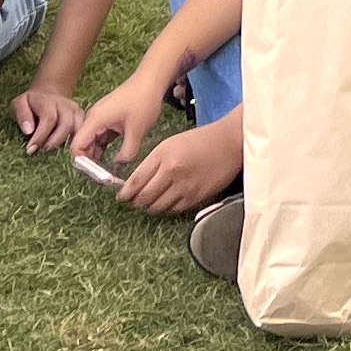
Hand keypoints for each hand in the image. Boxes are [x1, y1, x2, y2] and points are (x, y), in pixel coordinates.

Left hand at [11, 83, 85, 153]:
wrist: (48, 94)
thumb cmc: (31, 103)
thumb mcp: (19, 104)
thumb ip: (22, 115)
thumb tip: (29, 131)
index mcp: (48, 101)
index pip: (48, 118)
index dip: (40, 136)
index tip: (30, 150)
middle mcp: (65, 105)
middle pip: (66, 124)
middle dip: (54, 142)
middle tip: (43, 153)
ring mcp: (76, 111)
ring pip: (78, 129)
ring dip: (67, 145)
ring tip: (55, 156)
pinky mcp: (83, 118)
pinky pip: (84, 132)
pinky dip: (78, 143)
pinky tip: (68, 154)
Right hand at [71, 72, 175, 173]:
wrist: (151, 80)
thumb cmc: (143, 102)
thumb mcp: (137, 132)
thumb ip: (127, 154)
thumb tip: (118, 165)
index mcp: (95, 119)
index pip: (76, 146)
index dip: (83, 163)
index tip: (98, 174)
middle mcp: (93, 118)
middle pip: (82, 145)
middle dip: (90, 161)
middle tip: (105, 174)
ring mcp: (100, 117)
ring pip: (91, 141)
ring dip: (98, 155)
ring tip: (111, 167)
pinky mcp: (108, 118)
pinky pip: (100, 136)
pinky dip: (104, 146)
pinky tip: (116, 155)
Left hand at [113, 113, 243, 216]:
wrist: (229, 142)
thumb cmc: (200, 140)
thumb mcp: (171, 143)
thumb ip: (154, 162)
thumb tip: (137, 182)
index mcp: (164, 155)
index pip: (137, 181)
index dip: (126, 192)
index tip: (121, 196)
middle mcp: (172, 172)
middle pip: (144, 197)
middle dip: (135, 202)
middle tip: (133, 201)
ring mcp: (185, 187)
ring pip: (157, 207)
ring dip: (149, 207)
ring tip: (148, 203)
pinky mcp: (196, 197)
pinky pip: (174, 210)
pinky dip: (166, 209)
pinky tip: (165, 202)